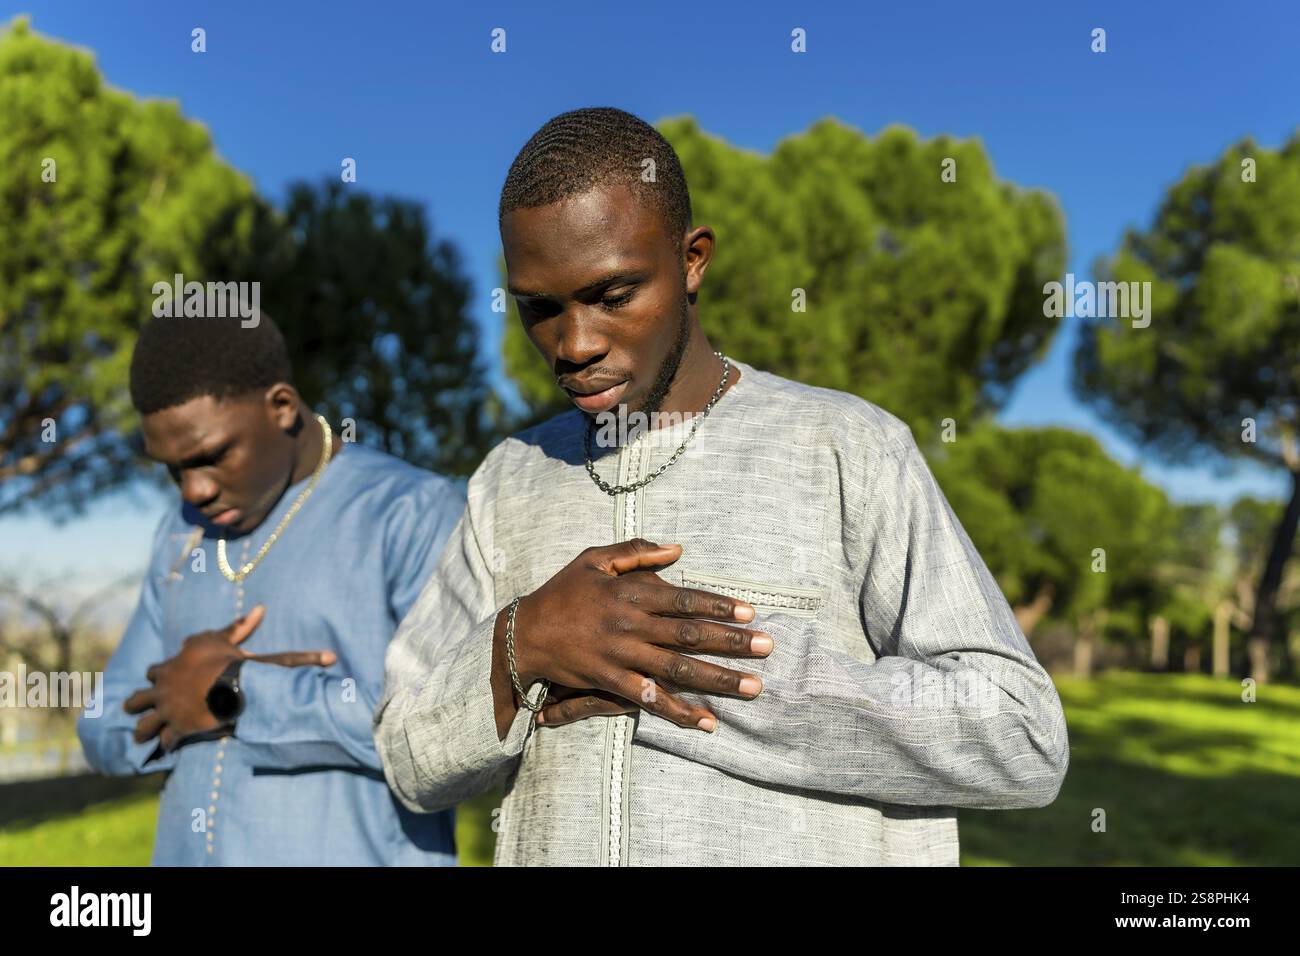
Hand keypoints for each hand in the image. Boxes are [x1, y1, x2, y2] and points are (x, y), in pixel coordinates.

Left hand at [124, 605, 336, 751]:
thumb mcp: (239, 642)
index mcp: (175, 664)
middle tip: (137, 708)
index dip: (158, 674)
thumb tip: (306, 636)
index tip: (158, 677)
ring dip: (143, 727)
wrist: (227, 686)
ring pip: (142, 721)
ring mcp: (165, 708)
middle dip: (139, 703)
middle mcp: (163, 685)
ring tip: (141, 735)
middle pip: (140, 696)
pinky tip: (166, 750)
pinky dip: (164, 745)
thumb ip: (250, 628)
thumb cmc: (233, 663)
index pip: (156, 670)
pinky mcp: (174, 728)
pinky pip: (163, 740)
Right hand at [509, 539, 772, 731]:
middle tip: (767, 648)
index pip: (683, 599)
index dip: (718, 605)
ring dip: (718, 680)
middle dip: (731, 642)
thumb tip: (677, 549)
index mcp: (630, 593)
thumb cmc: (562, 591)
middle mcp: (630, 625)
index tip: (751, 611)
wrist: (524, 633)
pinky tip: (708, 721)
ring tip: (753, 687)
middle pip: (690, 635)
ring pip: (678, 670)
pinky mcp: (610, 681)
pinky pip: (650, 700)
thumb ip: (635, 550)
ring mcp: (621, 656)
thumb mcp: (594, 559)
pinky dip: (680, 712)